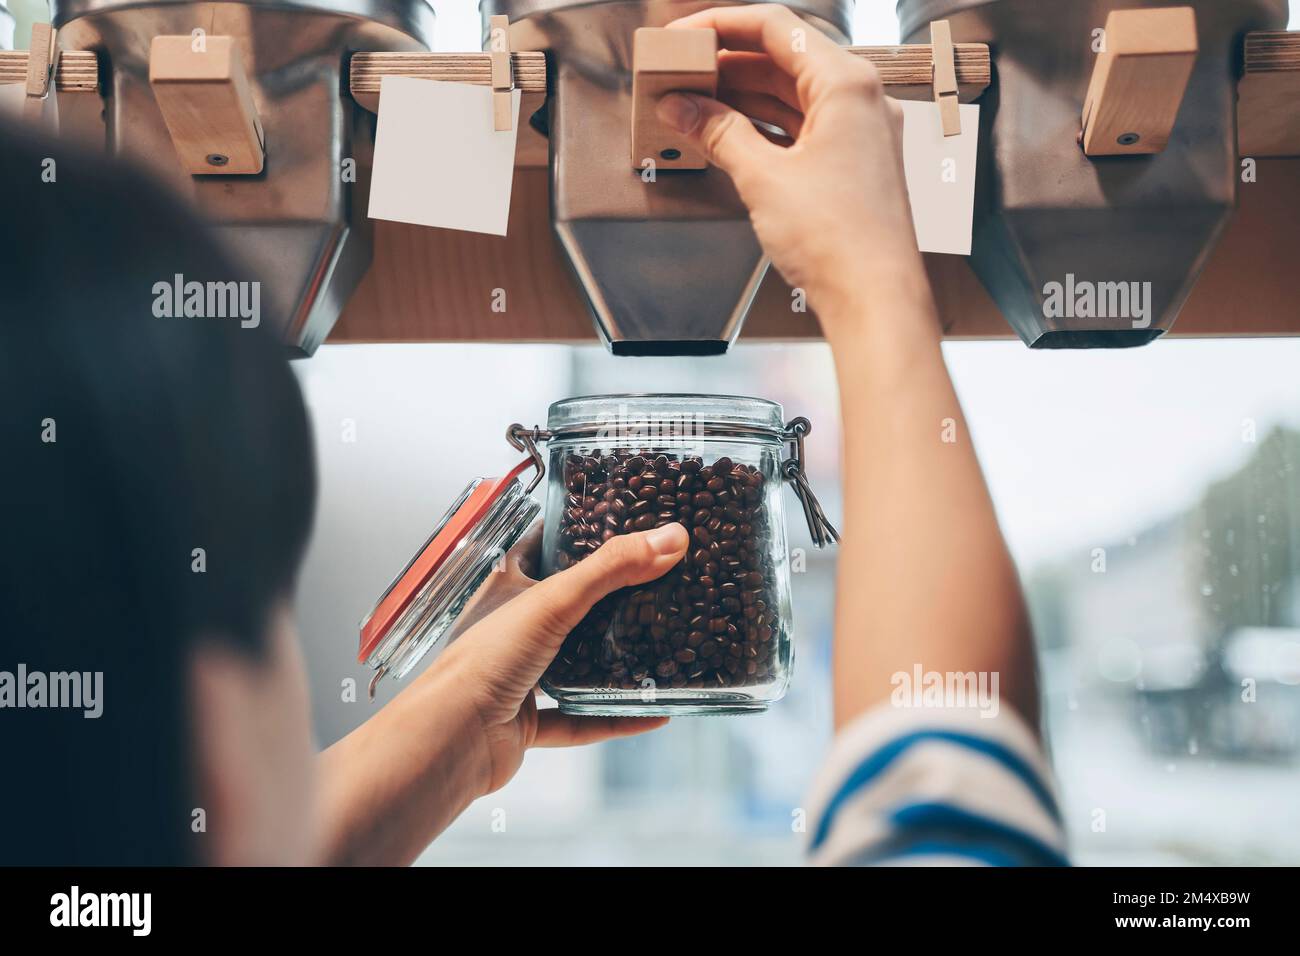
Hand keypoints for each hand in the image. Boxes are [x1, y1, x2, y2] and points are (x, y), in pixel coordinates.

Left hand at [428, 521, 689, 793]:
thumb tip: (670, 538)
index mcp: (506, 588)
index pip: (541, 546)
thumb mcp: (553, 600)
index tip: (621, 521)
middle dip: (609, 598)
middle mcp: (512, 628)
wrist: (451, 739)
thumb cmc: (481, 661)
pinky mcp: (530, 721)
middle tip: (656, 583)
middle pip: (568, 605)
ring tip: (659, 645)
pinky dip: (615, 716)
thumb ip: (612, 568)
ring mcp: (521, 675)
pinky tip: (651, 715)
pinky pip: (582, 717)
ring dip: (614, 660)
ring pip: (576, 662)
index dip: (576, 532)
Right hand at [656, 4, 925, 334]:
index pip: (776, 28)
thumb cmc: (840, 241)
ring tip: (692, 105)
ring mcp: (860, 133)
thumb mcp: (763, 179)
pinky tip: (726, 136)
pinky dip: (763, 128)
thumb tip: (683, 107)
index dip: (721, 26)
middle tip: (679, 75)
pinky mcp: (852, 164)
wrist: (875, 300)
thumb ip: (718, 133)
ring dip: (741, 98)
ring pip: (791, 96)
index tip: (682, 36)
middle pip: (784, 59)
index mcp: (848, 84)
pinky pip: (801, 129)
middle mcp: (861, 100)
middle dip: (726, 66)